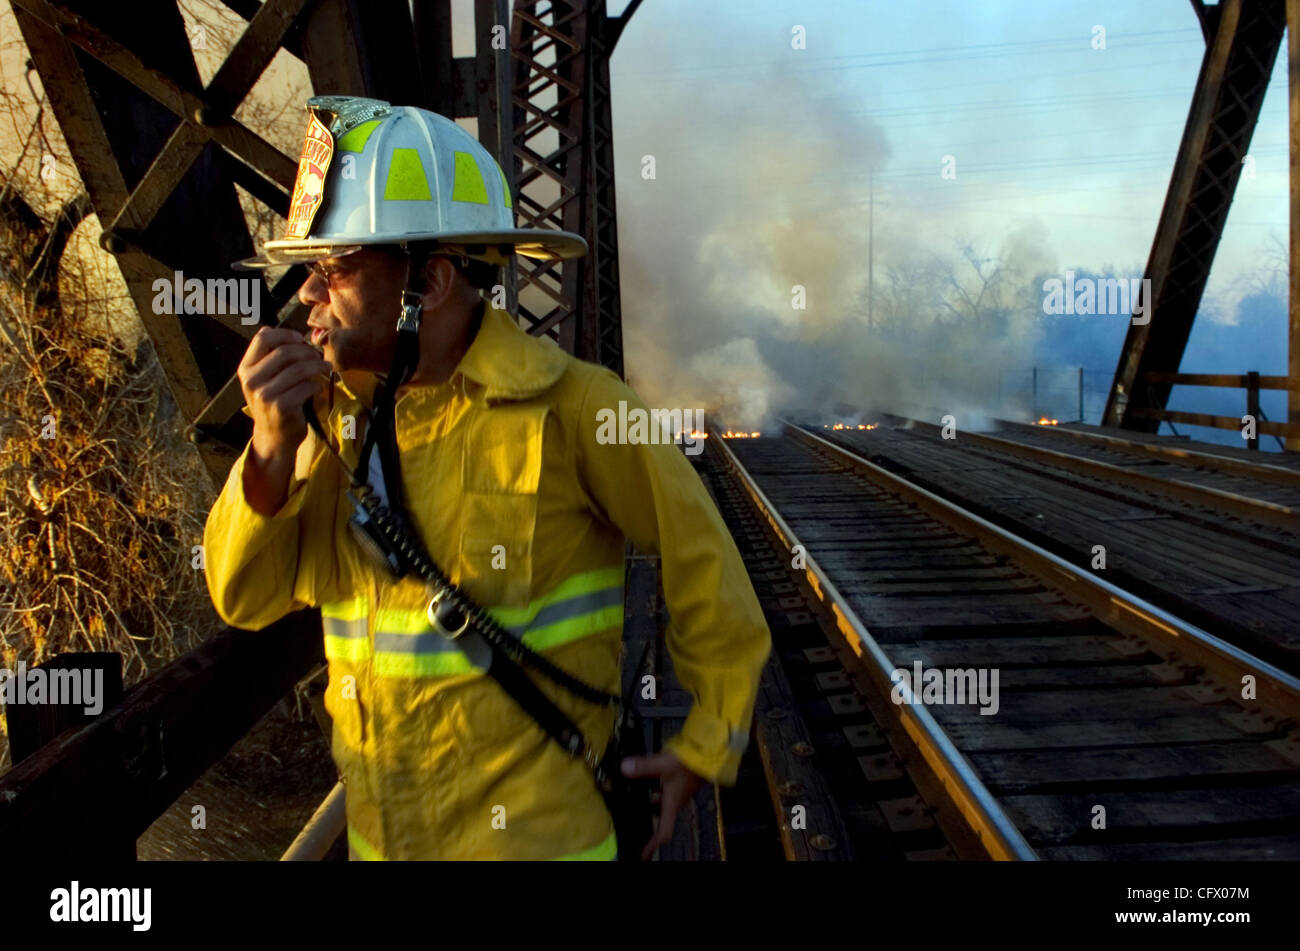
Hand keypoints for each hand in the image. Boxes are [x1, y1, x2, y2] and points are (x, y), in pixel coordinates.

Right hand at [237, 327, 330, 461]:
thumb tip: (288, 333)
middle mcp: (252, 381)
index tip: (301, 339)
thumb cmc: (273, 402)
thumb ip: (270, 358)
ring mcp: (265, 394)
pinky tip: (317, 389)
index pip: (262, 338)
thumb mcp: (262, 380)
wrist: (273, 437)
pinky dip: (317, 386)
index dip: (285, 334)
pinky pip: (306, 387)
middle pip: (285, 352)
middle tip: (319, 356)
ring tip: (326, 368)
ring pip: (299, 369)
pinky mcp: (282, 407)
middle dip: (307, 351)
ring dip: (318, 366)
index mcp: (245, 369)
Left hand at [620, 751, 704, 859]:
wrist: (708, 751)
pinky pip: (663, 791)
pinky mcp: (679, 781)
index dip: (653, 845)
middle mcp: (676, 801)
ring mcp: (678, 791)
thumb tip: (624, 768)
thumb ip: (644, 766)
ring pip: (660, 803)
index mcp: (672, 804)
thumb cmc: (690, 762)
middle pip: (660, 818)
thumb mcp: (664, 764)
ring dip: (647, 802)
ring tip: (631, 795)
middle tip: (632, 822)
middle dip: (647, 821)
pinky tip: (642, 778)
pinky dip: (651, 789)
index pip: (664, 831)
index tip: (643, 854)